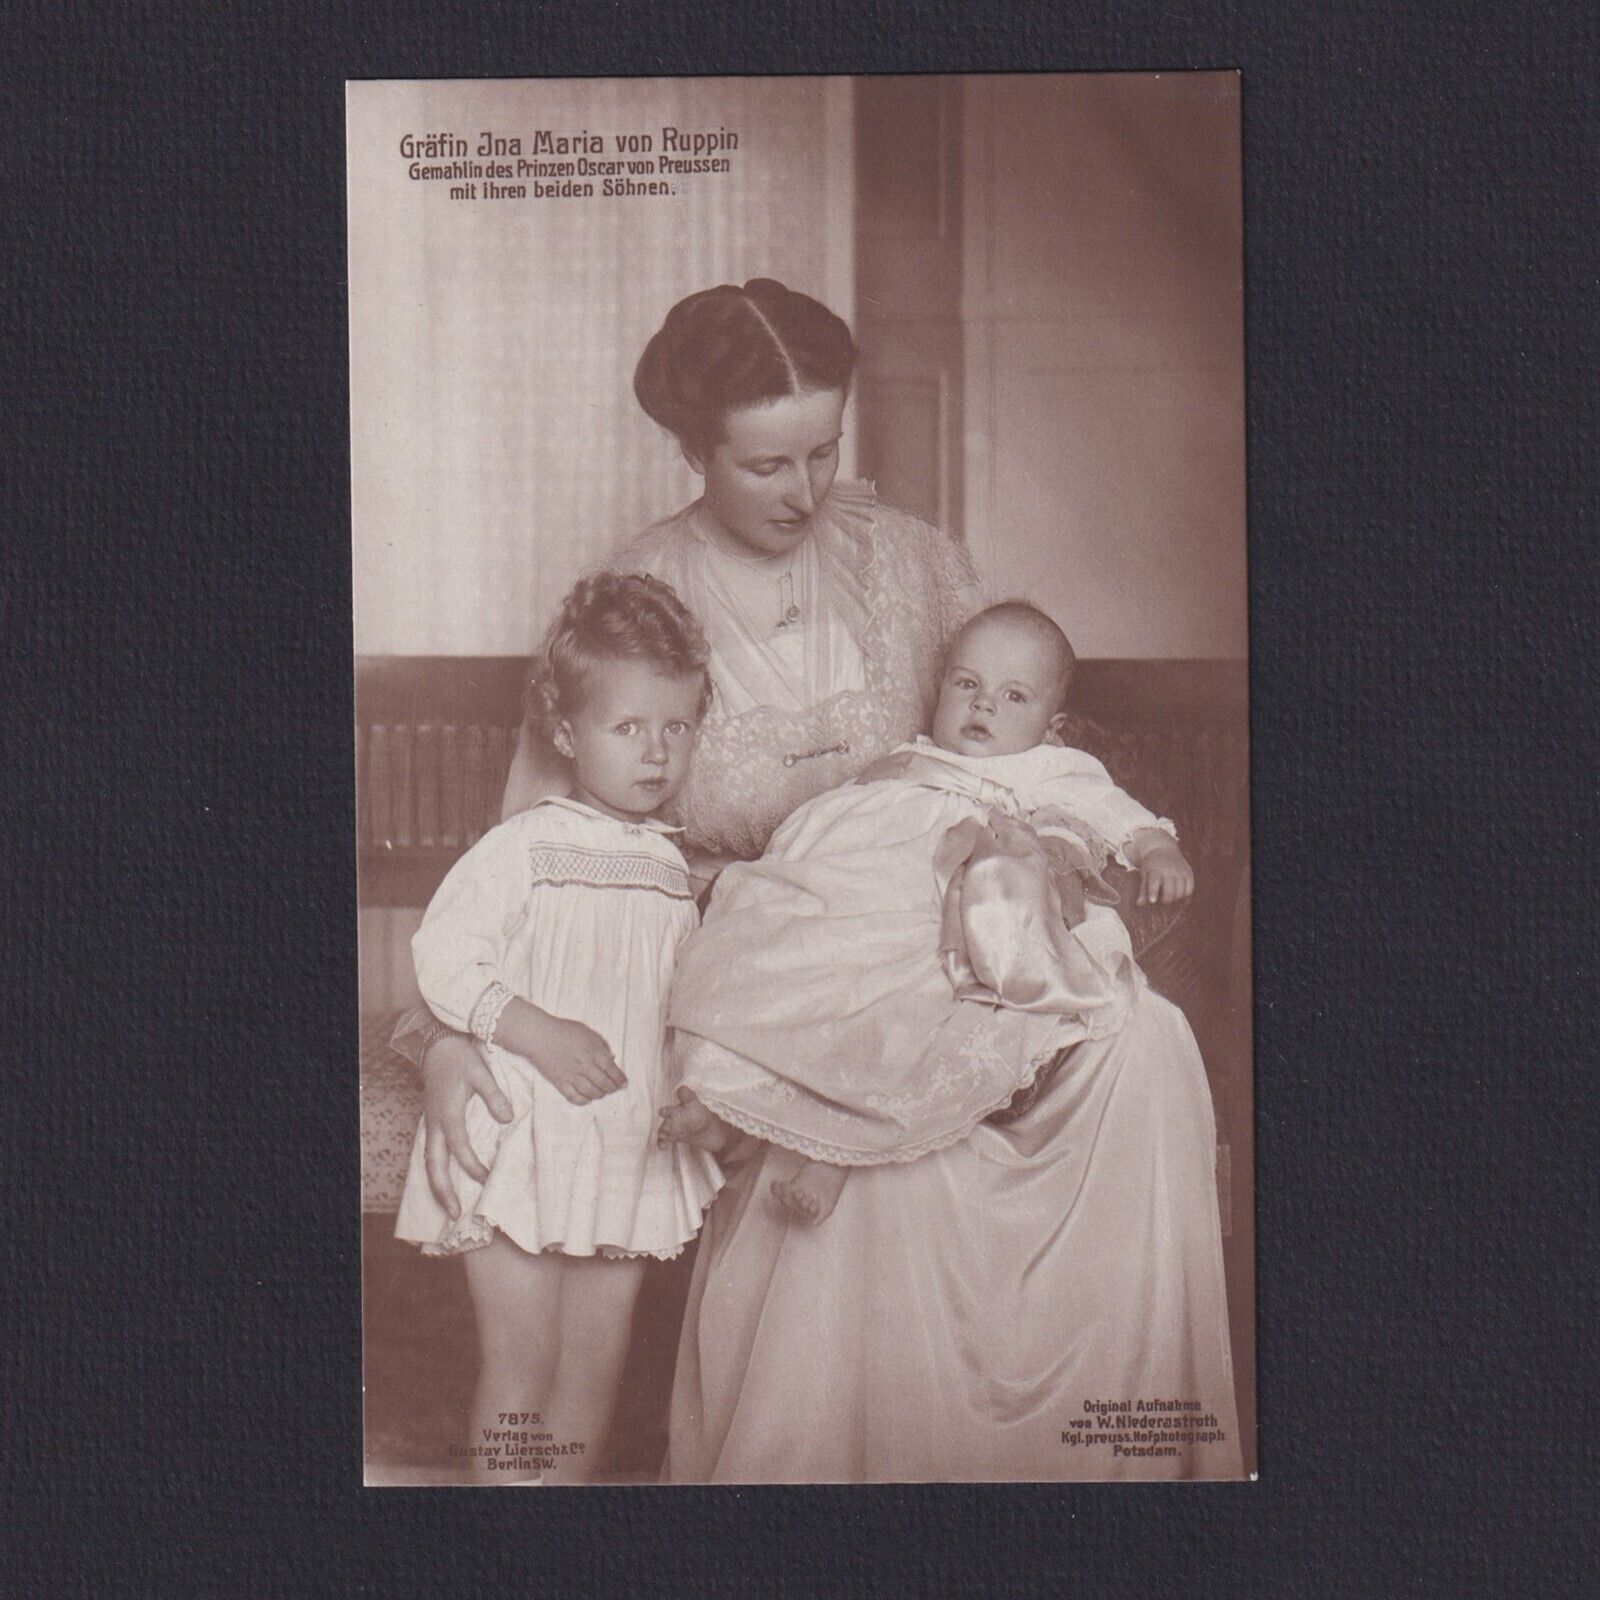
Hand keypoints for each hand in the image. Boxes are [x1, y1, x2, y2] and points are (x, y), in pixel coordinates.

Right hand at [421, 1033, 512, 1218]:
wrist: (437, 1046)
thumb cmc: (460, 1057)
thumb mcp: (481, 1071)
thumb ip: (494, 1095)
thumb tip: (508, 1119)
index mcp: (448, 1113)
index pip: (458, 1147)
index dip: (472, 1165)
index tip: (487, 1177)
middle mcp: (435, 1124)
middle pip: (434, 1165)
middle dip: (443, 1191)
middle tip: (455, 1214)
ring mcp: (431, 1124)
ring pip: (429, 1162)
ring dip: (438, 1186)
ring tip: (450, 1208)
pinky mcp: (432, 1123)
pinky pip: (431, 1154)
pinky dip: (437, 1172)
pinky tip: (447, 1183)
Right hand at [529, 1015, 626, 1105]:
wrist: (540, 1035)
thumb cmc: (564, 1030)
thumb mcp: (588, 1032)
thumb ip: (601, 1045)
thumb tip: (611, 1058)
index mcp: (594, 1052)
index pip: (612, 1070)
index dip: (620, 1079)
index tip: (623, 1083)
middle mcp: (585, 1066)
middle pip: (604, 1083)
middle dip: (612, 1088)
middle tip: (613, 1089)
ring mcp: (572, 1075)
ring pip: (591, 1092)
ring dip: (599, 1094)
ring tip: (601, 1093)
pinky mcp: (560, 1082)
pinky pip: (574, 1097)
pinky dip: (583, 1100)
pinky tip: (586, 1098)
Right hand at [657, 1085, 731, 1152]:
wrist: (719, 1135)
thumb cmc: (720, 1120)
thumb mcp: (721, 1113)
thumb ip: (724, 1111)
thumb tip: (720, 1103)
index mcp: (693, 1103)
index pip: (685, 1094)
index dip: (683, 1093)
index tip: (679, 1092)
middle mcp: (683, 1111)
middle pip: (671, 1110)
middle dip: (667, 1112)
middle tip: (664, 1115)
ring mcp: (679, 1124)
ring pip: (666, 1124)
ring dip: (663, 1128)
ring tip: (663, 1135)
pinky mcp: (677, 1135)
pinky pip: (666, 1137)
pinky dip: (662, 1141)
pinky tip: (663, 1146)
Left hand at [1135, 840, 1194, 905]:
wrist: (1163, 850)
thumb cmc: (1151, 866)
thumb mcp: (1144, 875)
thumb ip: (1143, 890)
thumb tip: (1139, 904)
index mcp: (1155, 870)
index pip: (1154, 882)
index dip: (1153, 892)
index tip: (1152, 901)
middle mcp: (1169, 870)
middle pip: (1170, 892)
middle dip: (1165, 900)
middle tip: (1161, 899)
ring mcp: (1180, 871)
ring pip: (1180, 893)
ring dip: (1175, 898)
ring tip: (1169, 894)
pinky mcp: (1189, 872)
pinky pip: (1189, 889)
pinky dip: (1184, 894)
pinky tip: (1178, 892)